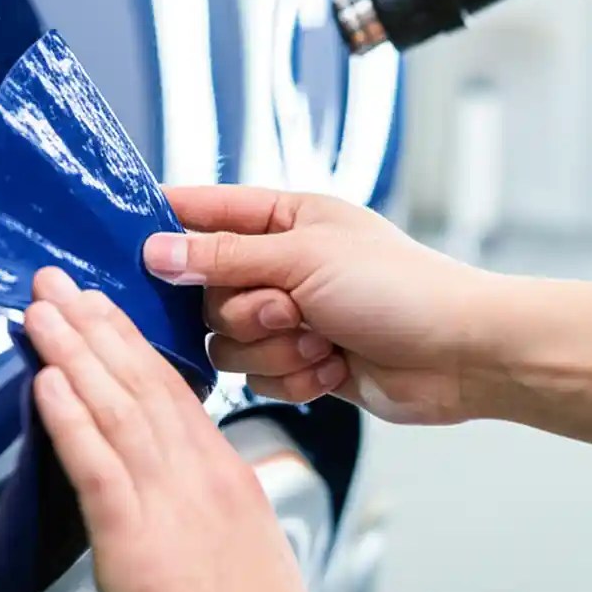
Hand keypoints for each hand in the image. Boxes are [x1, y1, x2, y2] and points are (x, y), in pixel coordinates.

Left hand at [24, 268, 311, 591]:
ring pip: (116, 410)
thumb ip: (215, 490)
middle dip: (95, 327)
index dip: (131, 341)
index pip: (173, 389)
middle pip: (142, 384)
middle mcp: (200, 477)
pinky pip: (96, 467)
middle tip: (58, 283)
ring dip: (73, 354)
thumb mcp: (246, 538)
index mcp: (227, 473)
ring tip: (42, 313)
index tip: (102, 305)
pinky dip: (69, 419)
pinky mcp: (134, 541)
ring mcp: (169, 505)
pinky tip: (47, 382)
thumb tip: (187, 461)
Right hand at [143, 186, 497, 425]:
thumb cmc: (400, 289)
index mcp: (287, 220)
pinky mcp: (302, 364)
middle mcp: (282, 267)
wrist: (458, 355)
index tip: (133, 242)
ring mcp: (291, 319)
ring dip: (274, 350)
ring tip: (321, 341)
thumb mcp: (305, 258)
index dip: (169, 225)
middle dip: (247, 311)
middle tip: (289, 309)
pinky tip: (334, 367)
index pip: (207, 212)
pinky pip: (260, 379)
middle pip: (208, 293)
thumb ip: (225, 257)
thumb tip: (157, 250)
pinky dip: (295, 378)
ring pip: (228, 342)